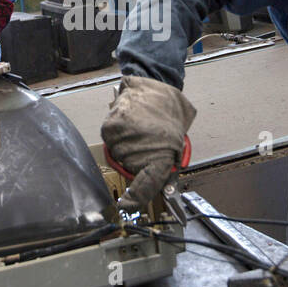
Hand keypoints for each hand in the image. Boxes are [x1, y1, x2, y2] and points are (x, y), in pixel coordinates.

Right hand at [100, 76, 196, 204]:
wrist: (157, 80)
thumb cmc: (170, 110)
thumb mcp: (177, 141)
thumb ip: (165, 164)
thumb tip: (159, 184)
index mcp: (161, 155)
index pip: (147, 185)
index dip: (136, 198)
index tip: (127, 206)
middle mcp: (139, 149)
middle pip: (130, 168)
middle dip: (138, 159)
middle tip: (148, 141)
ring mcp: (122, 139)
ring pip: (118, 153)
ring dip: (127, 143)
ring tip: (140, 127)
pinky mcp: (110, 127)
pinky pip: (110, 139)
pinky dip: (118, 132)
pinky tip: (129, 120)